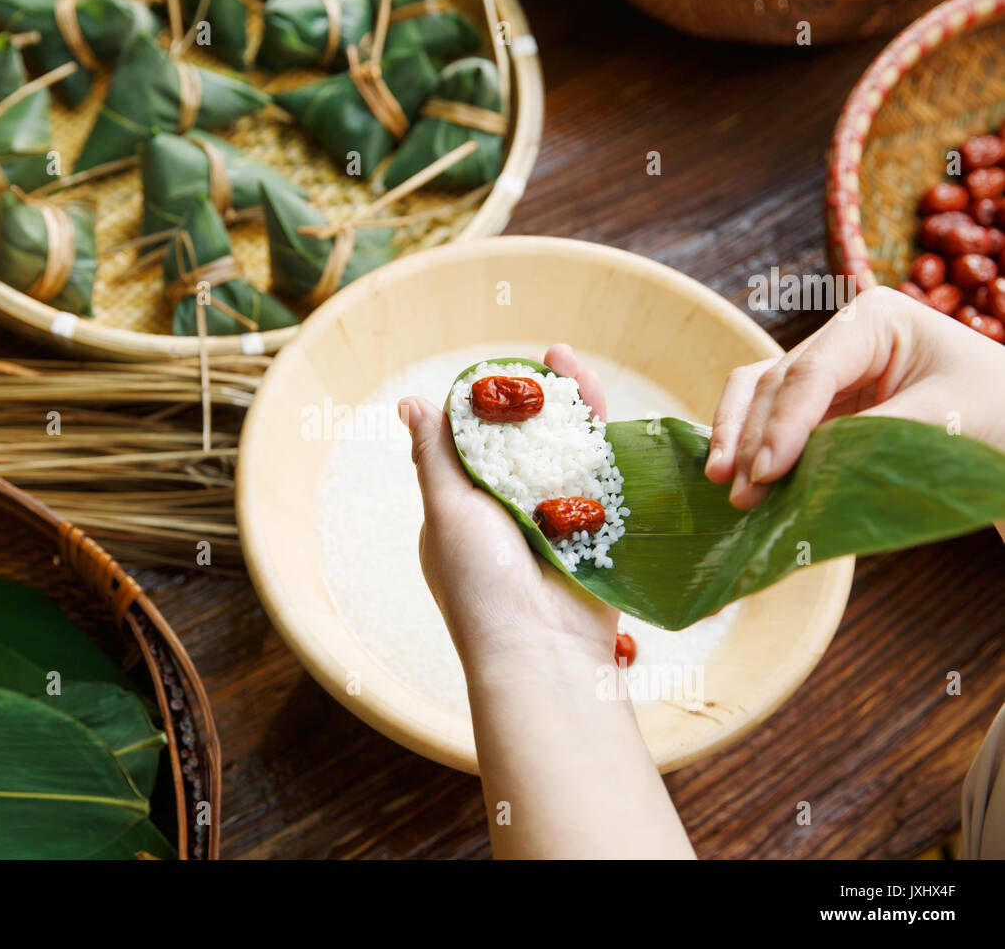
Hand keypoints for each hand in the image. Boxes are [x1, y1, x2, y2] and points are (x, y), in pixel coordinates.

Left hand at [400, 345, 691, 858]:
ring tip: (571, 361)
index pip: (475, 445)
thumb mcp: (448, 512)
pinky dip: (601, 441)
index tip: (504, 370)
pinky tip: (600, 404)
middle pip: (526, 444)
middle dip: (538, 400)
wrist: (543, 653)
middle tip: (548, 357)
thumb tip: (408, 403)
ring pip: (564, 454)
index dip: (490, 405)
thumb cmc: (481, 585)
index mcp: (463, 511)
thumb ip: (435, 456)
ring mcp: (553, 524)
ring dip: (571, 408)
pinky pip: (599, 480)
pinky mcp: (594, 534)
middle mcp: (506, 515)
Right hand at [706, 286, 1004, 508]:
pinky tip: (735, 473)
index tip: (766, 473)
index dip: (781, 423)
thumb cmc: (994, 410)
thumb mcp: (946, 418)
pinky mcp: (819, 404)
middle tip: (742, 493)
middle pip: (776, 384)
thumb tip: (806, 473)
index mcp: (874, 319)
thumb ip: (873, 438)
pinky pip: (768, 416)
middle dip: (753, 438)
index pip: (811, 372)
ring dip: (737, 438)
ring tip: (724, 483)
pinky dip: (748, 443)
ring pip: (758, 394)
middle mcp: (839, 337)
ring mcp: (825, 369)